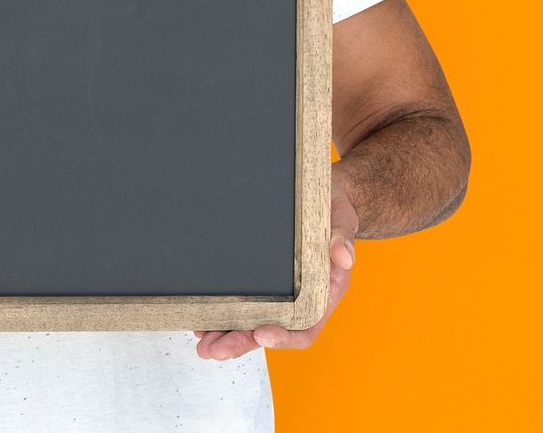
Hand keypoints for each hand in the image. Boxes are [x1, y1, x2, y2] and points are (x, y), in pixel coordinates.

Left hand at [192, 166, 358, 358]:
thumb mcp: (342, 221)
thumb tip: (343, 257)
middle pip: (270, 330)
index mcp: (322, 294)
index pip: (304, 327)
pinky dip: (222, 313)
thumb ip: (341, 239)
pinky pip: (242, 300)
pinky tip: (202, 321)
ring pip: (251, 321)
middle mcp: (298, 299)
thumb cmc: (333, 211)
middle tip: (215, 350)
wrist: (322, 195)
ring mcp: (278, 291)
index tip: (260, 333)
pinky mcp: (261, 278)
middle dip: (242, 342)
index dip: (283, 336)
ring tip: (203, 344)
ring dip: (226, 334)